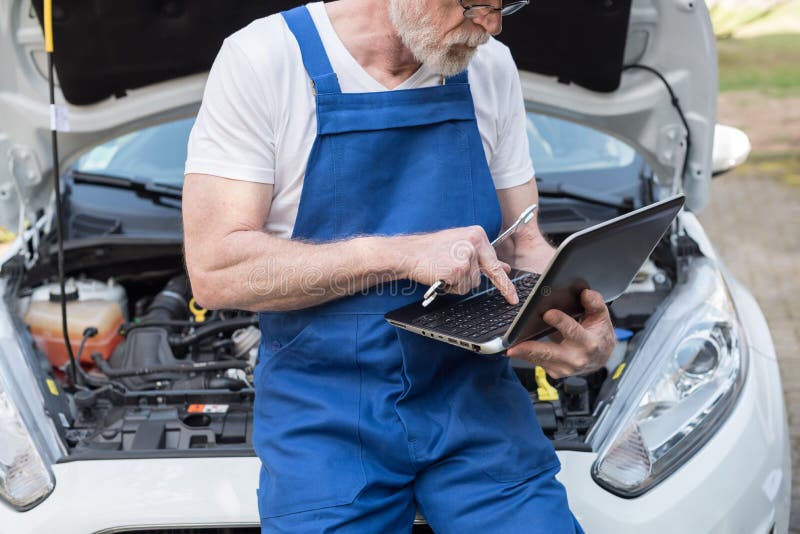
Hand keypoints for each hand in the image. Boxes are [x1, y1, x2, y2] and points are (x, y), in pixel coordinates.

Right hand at [398, 226, 518, 304]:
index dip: (506, 281)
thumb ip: (482, 257)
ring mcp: (467, 255)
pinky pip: (462, 288)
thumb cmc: (431, 250)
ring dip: (459, 283)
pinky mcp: (458, 268)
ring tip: (445, 271)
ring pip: (473, 283)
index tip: (514, 296)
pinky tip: (442, 275)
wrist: (410, 253)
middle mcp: (475, 242)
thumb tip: (504, 267)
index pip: (496, 261)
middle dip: (495, 285)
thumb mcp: (460, 246)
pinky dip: (451, 287)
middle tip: (510, 298)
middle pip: (487, 273)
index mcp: (477, 234)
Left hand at [506, 289, 614, 377]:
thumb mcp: (601, 317)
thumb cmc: (598, 335)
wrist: (600, 358)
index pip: (572, 331)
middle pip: (550, 353)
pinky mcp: (556, 372)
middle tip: (513, 346)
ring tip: (508, 347)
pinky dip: (527, 355)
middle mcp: (576, 359)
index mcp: (588, 343)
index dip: (560, 321)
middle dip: (530, 349)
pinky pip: (538, 363)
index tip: (547, 313)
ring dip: (523, 354)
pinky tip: (517, 349)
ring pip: (540, 360)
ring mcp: (565, 368)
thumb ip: (594, 304)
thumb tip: (585, 293)